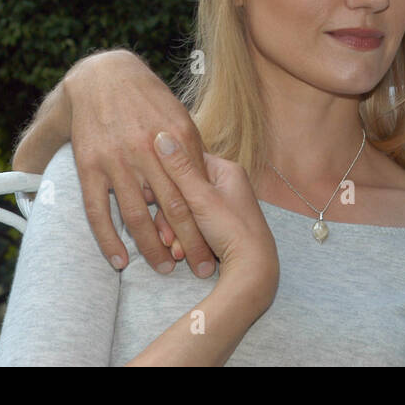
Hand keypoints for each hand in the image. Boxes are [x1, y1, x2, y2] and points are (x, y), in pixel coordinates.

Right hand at [63, 50, 215, 276]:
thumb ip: (193, 152)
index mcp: (178, 137)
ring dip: (152, 247)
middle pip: (173, 207)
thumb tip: (208, 183)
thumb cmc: (148, 99)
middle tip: (199, 268)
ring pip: (137, 216)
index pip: (197, 190)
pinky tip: (120, 261)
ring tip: (165, 269)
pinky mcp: (89, 166)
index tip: (217, 246)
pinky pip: (98, 211)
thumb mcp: (179, 118)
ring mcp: (117, 159)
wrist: (103, 77)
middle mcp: (148, 150)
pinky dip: (108, 239)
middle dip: (189, 242)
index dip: (207, 221)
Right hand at [152, 132, 277, 305]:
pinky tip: (179, 253)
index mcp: (226, 169)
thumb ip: (179, 168)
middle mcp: (226, 183)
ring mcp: (223, 204)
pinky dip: (185, 238)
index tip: (151, 197)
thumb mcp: (201, 197)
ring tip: (174, 251)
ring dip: (176, 231)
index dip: (166, 180)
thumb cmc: (231, 230)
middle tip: (165, 237)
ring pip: (185, 210)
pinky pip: (193, 224)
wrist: (253, 269)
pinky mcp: (219, 224)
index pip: (186, 162)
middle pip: (183, 190)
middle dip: (171, 217)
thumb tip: (161, 134)